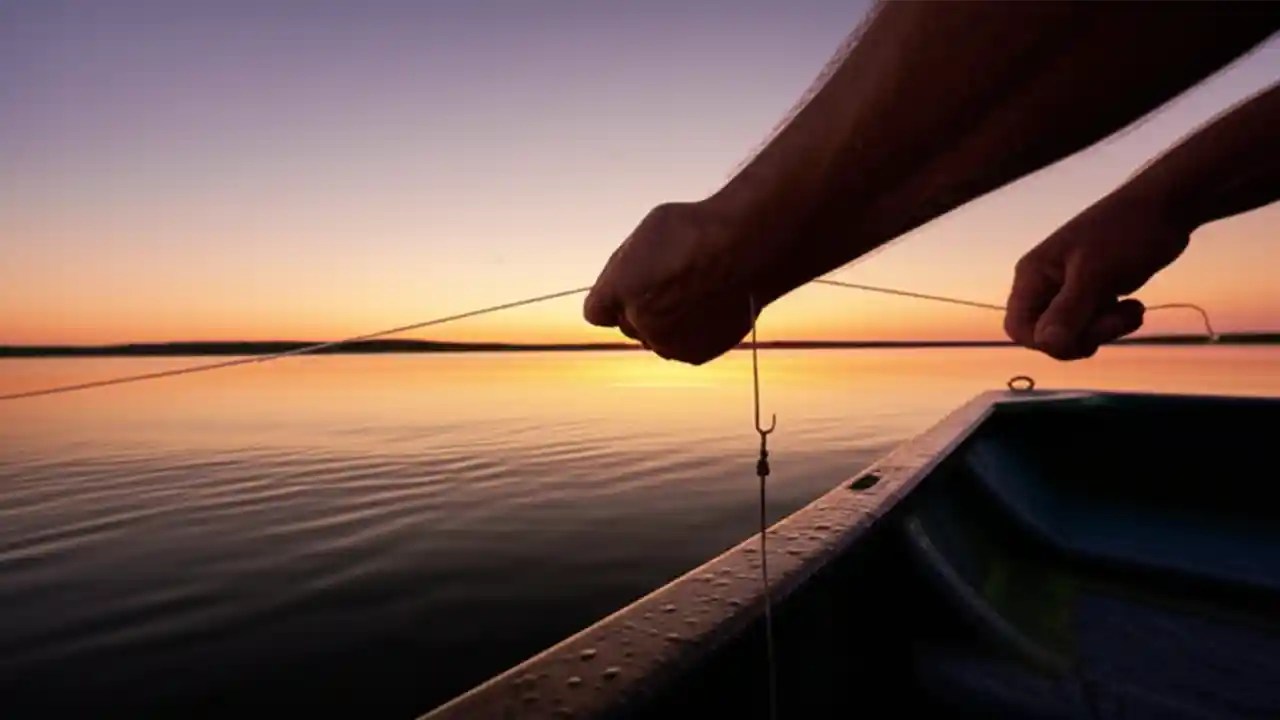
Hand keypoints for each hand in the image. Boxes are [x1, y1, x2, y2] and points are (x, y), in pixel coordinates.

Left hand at [583, 200, 764, 364]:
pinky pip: (683, 348)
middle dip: (644, 309)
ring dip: (668, 324)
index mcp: (619, 289)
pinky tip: (708, 309)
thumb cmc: (701, 230)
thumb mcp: (650, 232)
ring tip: (695, 295)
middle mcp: (639, 321)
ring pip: (657, 339)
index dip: (614, 298)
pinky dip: (692, 333)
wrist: (748, 249)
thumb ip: (629, 264)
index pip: (596, 311)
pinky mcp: (695, 354)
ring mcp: (668, 341)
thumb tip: (626, 278)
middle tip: (673, 284)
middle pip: (629, 324)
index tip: (631, 288)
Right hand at [1004, 188, 1191, 359]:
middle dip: (1084, 335)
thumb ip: (1068, 311)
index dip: (1045, 342)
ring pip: (1074, 333)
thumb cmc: (1125, 232)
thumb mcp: (1095, 274)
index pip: (1019, 328)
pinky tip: (1133, 306)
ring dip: (1106, 330)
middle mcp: (1045, 285)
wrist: (1164, 207)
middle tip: (1116, 320)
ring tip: (1132, 309)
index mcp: (1033, 275)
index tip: (1082, 337)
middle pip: (1048, 335)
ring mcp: (1069, 290)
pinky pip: (1093, 324)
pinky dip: (1115, 323)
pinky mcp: (1093, 294)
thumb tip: (1045, 344)